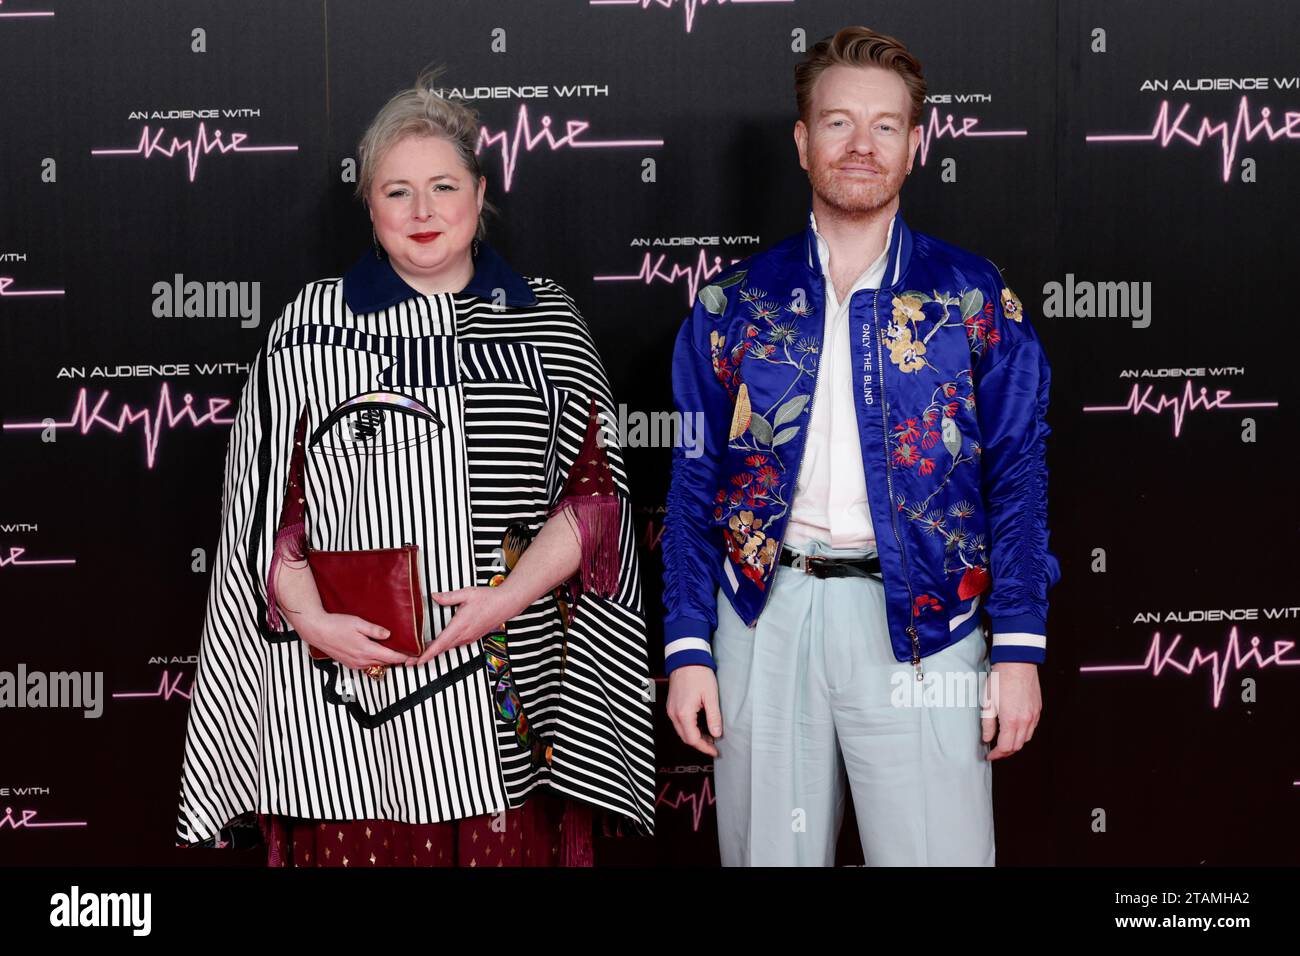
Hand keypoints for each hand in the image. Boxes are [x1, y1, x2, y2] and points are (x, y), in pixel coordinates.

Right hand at [291, 609, 414, 670]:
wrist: (318, 631)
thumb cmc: (336, 625)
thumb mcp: (358, 623)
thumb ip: (375, 630)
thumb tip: (389, 634)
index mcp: (366, 650)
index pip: (390, 657)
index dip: (403, 657)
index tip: (413, 655)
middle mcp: (361, 660)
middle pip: (385, 663)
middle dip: (397, 659)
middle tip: (408, 653)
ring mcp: (355, 664)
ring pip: (376, 665)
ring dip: (386, 660)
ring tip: (395, 652)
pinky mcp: (350, 664)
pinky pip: (367, 665)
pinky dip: (375, 661)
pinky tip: (377, 652)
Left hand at [409, 585, 520, 665]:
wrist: (506, 604)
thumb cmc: (488, 598)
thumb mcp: (467, 593)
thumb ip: (448, 597)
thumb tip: (433, 596)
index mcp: (460, 625)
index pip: (441, 643)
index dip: (428, 654)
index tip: (417, 661)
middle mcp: (464, 635)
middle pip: (440, 650)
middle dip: (424, 657)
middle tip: (408, 663)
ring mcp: (468, 638)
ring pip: (446, 648)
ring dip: (432, 653)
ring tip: (417, 657)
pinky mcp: (470, 637)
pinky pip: (453, 645)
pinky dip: (441, 648)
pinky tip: (434, 647)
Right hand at [667, 665, 722, 756]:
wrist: (686, 659)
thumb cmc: (699, 674)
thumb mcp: (711, 696)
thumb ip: (714, 717)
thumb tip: (717, 734)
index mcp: (683, 713)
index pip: (693, 739)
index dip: (705, 748)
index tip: (715, 751)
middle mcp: (674, 714)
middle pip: (685, 738)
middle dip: (700, 744)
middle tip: (714, 745)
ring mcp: (671, 710)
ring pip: (682, 731)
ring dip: (695, 736)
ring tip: (710, 736)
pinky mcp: (671, 706)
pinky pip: (679, 723)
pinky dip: (690, 728)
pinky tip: (701, 726)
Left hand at [981, 661, 1040, 760]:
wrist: (1017, 663)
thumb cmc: (1001, 680)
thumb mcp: (988, 702)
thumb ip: (987, 724)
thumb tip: (987, 739)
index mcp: (1011, 721)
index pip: (1005, 747)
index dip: (996, 754)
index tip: (989, 755)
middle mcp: (1026, 721)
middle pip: (1017, 746)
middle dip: (1006, 752)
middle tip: (995, 751)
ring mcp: (1034, 716)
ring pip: (1026, 739)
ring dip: (1015, 744)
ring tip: (1004, 741)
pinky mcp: (1038, 709)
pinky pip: (1032, 728)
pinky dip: (1024, 734)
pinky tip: (1015, 730)